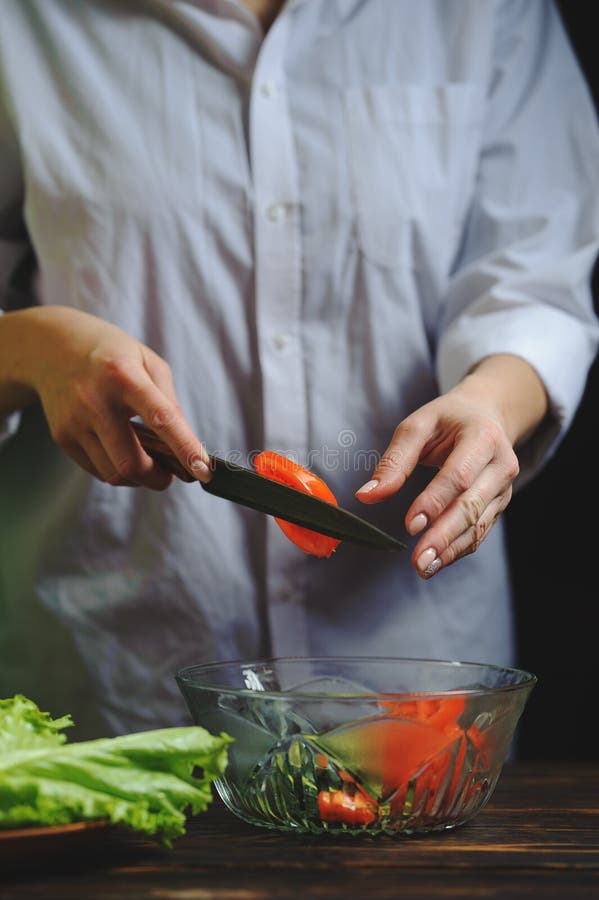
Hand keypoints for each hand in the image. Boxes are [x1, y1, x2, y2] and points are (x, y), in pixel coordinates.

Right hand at [5, 306, 210, 488]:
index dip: (185, 448)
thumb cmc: (112, 354)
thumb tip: (187, 445)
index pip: (161, 419)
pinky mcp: (62, 437)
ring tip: (150, 463)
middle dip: (159, 478)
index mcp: (124, 376)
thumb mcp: (148, 362)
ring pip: (114, 474)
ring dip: (139, 478)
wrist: (52, 346)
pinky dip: (118, 472)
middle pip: (131, 462)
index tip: (204, 471)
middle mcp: (95, 401)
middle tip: (172, 474)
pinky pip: (97, 471)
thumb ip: (170, 402)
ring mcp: (74, 422)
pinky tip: (125, 454)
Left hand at [355, 355, 546, 578]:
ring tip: (424, 568)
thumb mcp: (418, 426)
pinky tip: (437, 562)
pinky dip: (458, 549)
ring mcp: (503, 488)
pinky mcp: (499, 504)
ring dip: (451, 550)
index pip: (459, 476)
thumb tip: (366, 495)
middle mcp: (500, 464)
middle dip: (444, 536)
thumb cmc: (448, 420)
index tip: (410, 525)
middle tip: (418, 561)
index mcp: (482, 437)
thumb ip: (394, 461)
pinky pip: (480, 531)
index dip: (435, 501)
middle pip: (472, 506)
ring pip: (478, 524)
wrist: (488, 415)